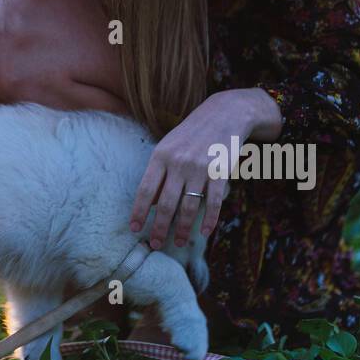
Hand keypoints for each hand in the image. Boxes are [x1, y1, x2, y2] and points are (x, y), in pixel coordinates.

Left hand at [128, 87, 281, 248]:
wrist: (225, 114)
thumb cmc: (192, 133)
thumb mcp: (169, 146)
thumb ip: (159, 172)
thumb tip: (147, 203)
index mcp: (161, 155)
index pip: (146, 189)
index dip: (138, 211)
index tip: (134, 228)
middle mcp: (178, 163)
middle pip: (165, 203)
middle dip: (159, 227)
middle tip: (156, 245)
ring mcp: (200, 168)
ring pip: (189, 207)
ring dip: (183, 229)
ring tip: (180, 242)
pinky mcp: (221, 172)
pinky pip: (213, 202)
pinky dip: (209, 220)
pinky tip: (204, 232)